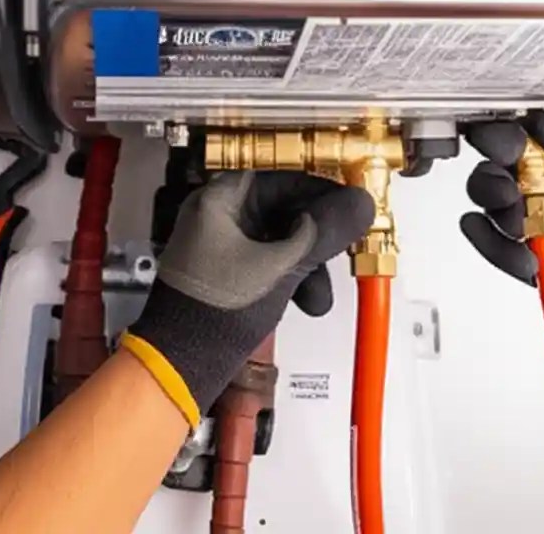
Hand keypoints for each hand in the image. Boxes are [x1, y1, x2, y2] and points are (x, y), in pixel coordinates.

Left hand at [124, 171, 373, 425]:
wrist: (182, 365)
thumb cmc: (215, 312)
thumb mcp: (282, 266)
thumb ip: (326, 231)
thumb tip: (361, 203)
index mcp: (221, 199)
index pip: (286, 178)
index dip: (326, 193)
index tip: (355, 206)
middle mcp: (219, 214)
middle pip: (287, 210)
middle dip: (319, 239)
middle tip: (346, 250)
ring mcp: (222, 243)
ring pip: (283, 239)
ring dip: (309, 265)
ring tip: (320, 297)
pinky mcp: (229, 271)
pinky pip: (271, 261)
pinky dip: (292, 278)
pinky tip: (306, 301)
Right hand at [460, 112, 543, 349]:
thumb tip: (527, 120)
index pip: (520, 135)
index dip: (503, 139)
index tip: (502, 149)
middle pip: (494, 166)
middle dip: (495, 179)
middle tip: (510, 192)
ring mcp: (535, 217)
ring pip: (487, 202)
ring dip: (499, 213)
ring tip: (522, 228)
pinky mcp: (524, 250)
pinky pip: (486, 238)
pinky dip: (492, 243)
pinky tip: (518, 251)